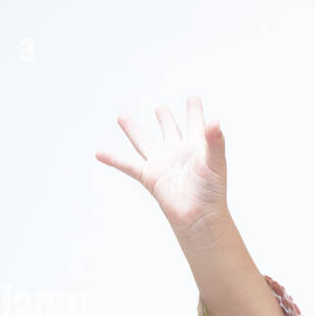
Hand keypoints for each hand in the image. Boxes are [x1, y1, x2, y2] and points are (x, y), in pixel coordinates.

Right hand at [95, 95, 228, 239]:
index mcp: (196, 147)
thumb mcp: (216, 163)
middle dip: (165, 118)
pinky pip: (127, 165)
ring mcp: (162, 164)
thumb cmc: (212, 193)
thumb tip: (215, 121)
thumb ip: (216, 142)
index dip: (195, 110)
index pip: (195, 123)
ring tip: (122, 117)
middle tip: (161, 108)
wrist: (200, 218)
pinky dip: (113, 159)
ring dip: (133, 130)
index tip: (193, 98)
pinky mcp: (150, 177)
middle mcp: (178, 153)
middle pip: (169, 130)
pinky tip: (98, 153)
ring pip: (144, 142)